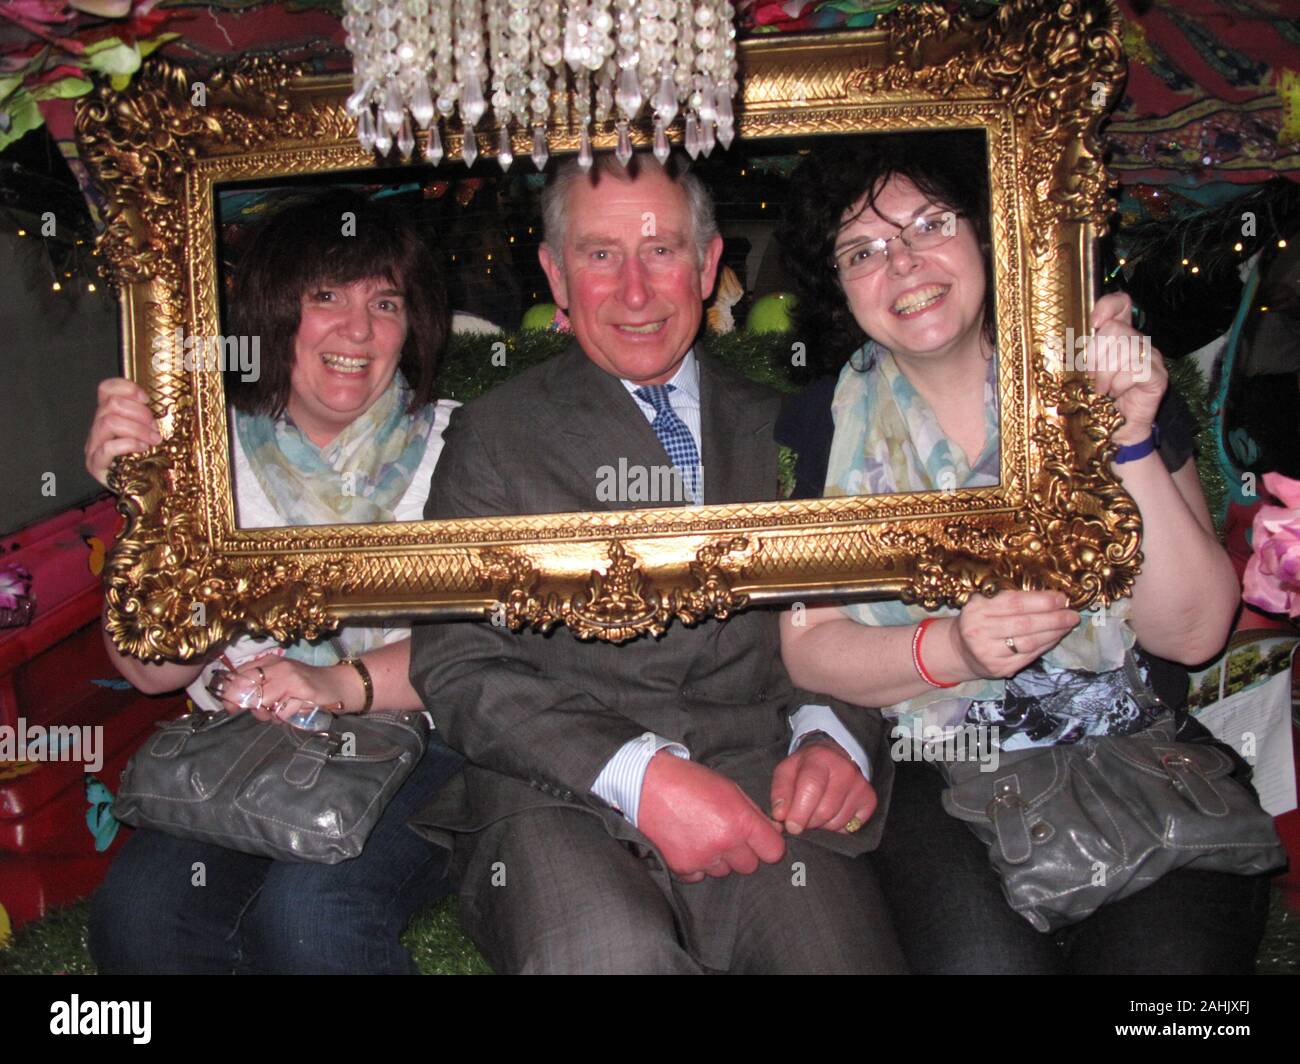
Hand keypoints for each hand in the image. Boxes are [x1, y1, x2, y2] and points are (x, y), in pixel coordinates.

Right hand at [84, 378, 162, 488]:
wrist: (142, 489)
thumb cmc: (147, 459)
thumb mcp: (148, 432)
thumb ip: (146, 416)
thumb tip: (157, 403)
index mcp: (108, 415)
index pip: (105, 389)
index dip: (126, 388)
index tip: (146, 399)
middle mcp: (97, 428)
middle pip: (110, 405)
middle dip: (139, 413)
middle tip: (155, 427)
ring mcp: (93, 446)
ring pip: (108, 422)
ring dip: (137, 429)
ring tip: (154, 439)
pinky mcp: (96, 465)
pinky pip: (107, 448)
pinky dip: (128, 444)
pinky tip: (143, 449)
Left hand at [215, 652, 369, 720]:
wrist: (339, 685)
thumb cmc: (305, 686)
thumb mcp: (278, 681)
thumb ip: (256, 689)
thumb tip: (231, 702)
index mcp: (268, 662)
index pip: (237, 676)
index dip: (230, 694)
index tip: (231, 707)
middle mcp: (277, 666)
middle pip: (246, 690)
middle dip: (248, 706)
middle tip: (262, 711)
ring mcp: (290, 676)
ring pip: (262, 703)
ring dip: (269, 714)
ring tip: (282, 711)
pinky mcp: (302, 689)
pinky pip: (282, 712)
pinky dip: (286, 717)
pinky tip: (296, 710)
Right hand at [637, 752, 785, 883]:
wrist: (645, 784)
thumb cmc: (689, 781)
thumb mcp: (729, 788)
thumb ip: (754, 814)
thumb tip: (775, 831)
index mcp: (739, 821)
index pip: (774, 851)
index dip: (768, 845)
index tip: (760, 840)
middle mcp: (723, 843)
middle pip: (750, 866)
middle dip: (742, 853)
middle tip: (726, 834)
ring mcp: (701, 858)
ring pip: (724, 871)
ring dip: (718, 858)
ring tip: (702, 834)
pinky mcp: (681, 867)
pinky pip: (700, 875)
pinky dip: (697, 864)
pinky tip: (688, 843)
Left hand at [770, 739, 874, 835]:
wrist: (834, 756)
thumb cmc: (806, 767)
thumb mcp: (786, 771)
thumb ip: (780, 792)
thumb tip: (780, 816)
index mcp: (820, 759)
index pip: (811, 788)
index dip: (799, 812)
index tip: (791, 826)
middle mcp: (845, 771)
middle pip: (825, 810)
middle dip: (808, 821)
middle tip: (800, 818)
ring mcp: (860, 785)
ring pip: (837, 822)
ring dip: (821, 826)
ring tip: (815, 813)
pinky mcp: (870, 800)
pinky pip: (851, 828)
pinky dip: (837, 828)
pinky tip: (831, 815)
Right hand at [947, 590, 1079, 679]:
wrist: (960, 650)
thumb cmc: (978, 621)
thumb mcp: (984, 604)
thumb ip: (1009, 599)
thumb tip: (1051, 598)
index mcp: (976, 610)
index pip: (1014, 603)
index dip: (1041, 601)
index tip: (1062, 598)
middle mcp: (979, 632)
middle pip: (1024, 624)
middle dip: (1053, 618)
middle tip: (1072, 614)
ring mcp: (988, 653)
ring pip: (1029, 642)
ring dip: (1053, 633)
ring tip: (1068, 624)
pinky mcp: (998, 668)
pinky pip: (1029, 656)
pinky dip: (1046, 645)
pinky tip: (1056, 637)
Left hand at [1089, 292, 1168, 445]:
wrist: (1118, 430)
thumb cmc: (1100, 401)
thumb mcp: (1086, 372)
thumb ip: (1087, 352)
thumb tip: (1081, 336)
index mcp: (1121, 336)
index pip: (1121, 303)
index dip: (1107, 306)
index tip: (1094, 323)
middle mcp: (1140, 342)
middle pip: (1114, 329)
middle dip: (1096, 357)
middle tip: (1093, 378)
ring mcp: (1153, 358)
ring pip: (1124, 350)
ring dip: (1105, 375)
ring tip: (1103, 390)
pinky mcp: (1158, 376)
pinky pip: (1135, 370)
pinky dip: (1119, 384)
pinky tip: (1117, 394)